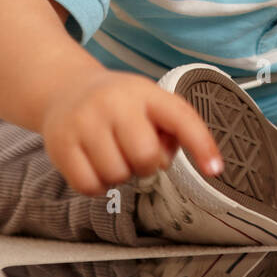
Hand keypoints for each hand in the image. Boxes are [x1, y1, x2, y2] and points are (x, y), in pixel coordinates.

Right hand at [40, 69, 224, 196]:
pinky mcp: (61, 145)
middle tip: (135, 153)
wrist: (65, 90)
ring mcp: (84, 122)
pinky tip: (95, 166)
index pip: (181, 117)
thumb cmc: (119, 104)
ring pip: (117, 175)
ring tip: (113, 154)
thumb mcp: (148, 102)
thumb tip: (171, 159)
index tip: (215, 169)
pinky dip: (98, 186)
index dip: (201, 144)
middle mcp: (113, 103)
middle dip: (147, 165)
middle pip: (146, 157)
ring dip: (120, 175)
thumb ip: (170, 127)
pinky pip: (90, 186)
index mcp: (145, 92)